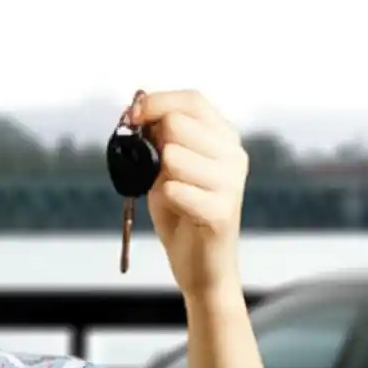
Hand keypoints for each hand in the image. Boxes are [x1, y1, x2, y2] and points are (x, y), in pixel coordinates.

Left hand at [127, 89, 248, 301]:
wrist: (201, 267)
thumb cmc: (182, 212)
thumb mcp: (166, 166)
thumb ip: (159, 137)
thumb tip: (138, 110)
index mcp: (225, 138)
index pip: (192, 100)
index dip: (157, 102)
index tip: (132, 115)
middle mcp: (234, 155)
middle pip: (178, 124)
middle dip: (154, 144)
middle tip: (156, 168)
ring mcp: (232, 183)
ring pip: (173, 155)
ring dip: (160, 176)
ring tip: (174, 194)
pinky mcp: (222, 211)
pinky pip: (175, 189)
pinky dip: (166, 199)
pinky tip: (180, 212)